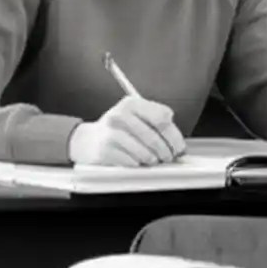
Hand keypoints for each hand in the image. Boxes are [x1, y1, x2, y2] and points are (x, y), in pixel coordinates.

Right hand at [68, 95, 187, 166]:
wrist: (87, 140)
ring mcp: (112, 133)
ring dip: (153, 160)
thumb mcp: (134, 115)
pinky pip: (133, 162)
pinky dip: (138, 164)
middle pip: (155, 138)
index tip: (179, 146)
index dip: (175, 136)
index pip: (162, 118)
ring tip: (152, 159)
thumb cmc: (116, 129)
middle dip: (167, 152)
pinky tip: (135, 160)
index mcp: (132, 104)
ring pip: (146, 153)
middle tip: (169, 157)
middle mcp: (121, 115)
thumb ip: (156, 120)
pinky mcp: (106, 150)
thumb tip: (177, 139)